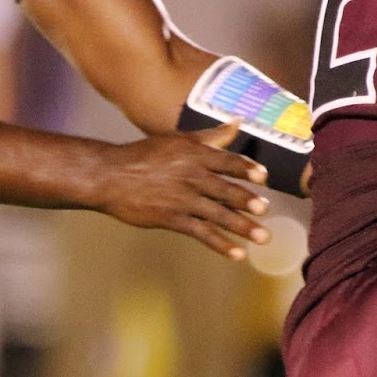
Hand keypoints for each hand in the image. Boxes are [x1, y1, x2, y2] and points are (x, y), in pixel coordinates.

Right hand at [91, 121, 271, 259]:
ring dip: (242, 226)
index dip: (245, 168)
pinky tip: (237, 255)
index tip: (263, 177)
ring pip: (218, 214)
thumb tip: (238, 122)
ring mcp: (182, 200)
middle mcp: (191, 177)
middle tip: (265, 209)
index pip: (225, 161)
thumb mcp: (177, 140)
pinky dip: (221, 244)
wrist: (111, 177)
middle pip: (225, 190)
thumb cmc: (145, 155)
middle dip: (247, 201)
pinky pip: (201, 233)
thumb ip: (210, 136)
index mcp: (193, 155)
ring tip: (263, 237)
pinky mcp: (172, 219)